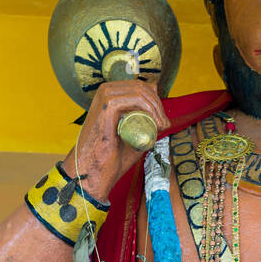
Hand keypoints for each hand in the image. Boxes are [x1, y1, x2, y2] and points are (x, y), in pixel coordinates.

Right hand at [63, 80, 167, 199]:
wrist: (95, 173)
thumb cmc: (111, 158)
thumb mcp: (133, 137)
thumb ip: (145, 126)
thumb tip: (163, 120)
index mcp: (110, 95)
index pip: (140, 88)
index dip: (156, 102)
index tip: (164, 123)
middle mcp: (106, 91)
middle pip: (142, 88)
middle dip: (158, 105)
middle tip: (165, 125)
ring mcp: (105, 96)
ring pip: (140, 92)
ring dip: (156, 108)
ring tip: (162, 126)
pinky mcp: (108, 104)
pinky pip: (136, 99)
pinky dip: (150, 109)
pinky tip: (155, 123)